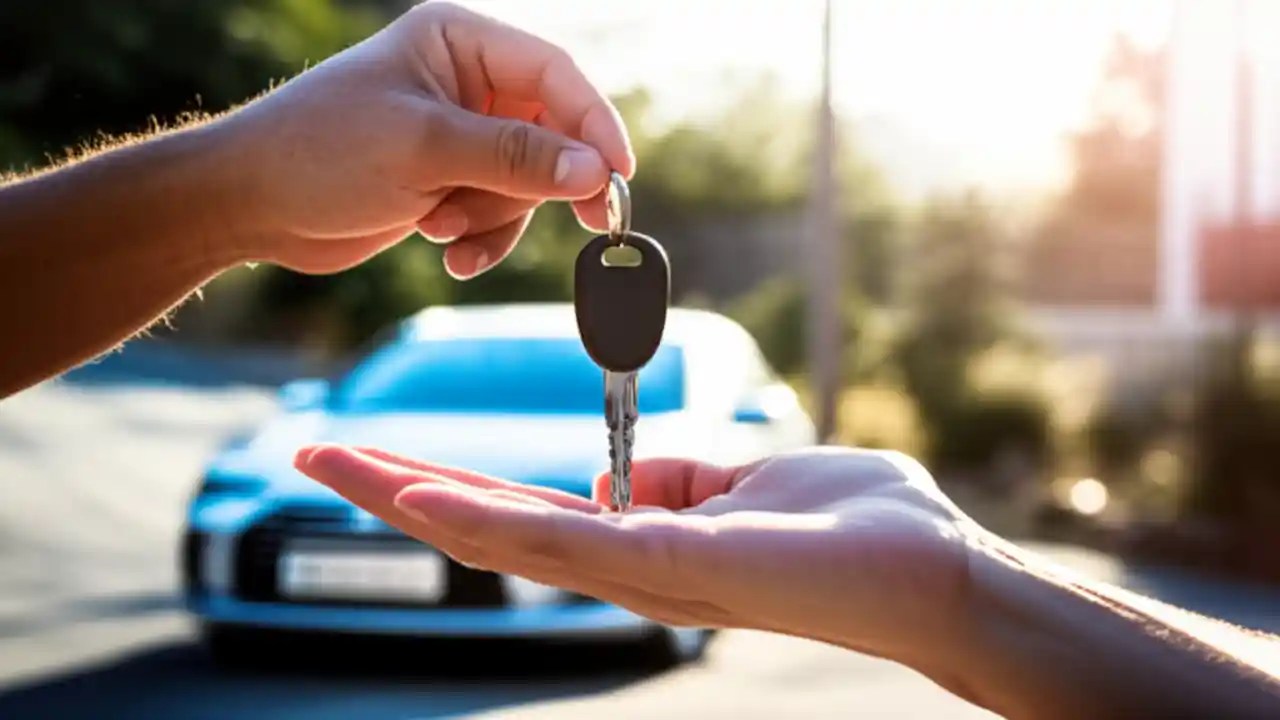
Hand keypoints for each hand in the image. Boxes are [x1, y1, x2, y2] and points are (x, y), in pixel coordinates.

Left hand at [218, 1, 631, 277]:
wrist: (250, 205)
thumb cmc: (321, 152)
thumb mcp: (424, 148)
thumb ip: (515, 157)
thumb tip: (595, 172)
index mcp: (460, 42)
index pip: (555, 74)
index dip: (594, 124)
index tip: (618, 176)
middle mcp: (466, 83)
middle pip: (552, 134)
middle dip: (541, 184)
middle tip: (589, 222)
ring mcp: (459, 135)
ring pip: (527, 184)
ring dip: (493, 216)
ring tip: (441, 225)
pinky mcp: (448, 180)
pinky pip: (498, 213)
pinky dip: (478, 237)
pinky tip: (441, 248)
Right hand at [292, 444, 977, 668]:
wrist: (931, 569)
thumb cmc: (854, 524)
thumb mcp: (746, 479)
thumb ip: (674, 479)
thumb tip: (621, 470)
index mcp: (641, 543)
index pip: (521, 513)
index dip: (445, 486)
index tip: (378, 455)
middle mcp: (626, 569)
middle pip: (491, 528)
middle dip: (399, 491)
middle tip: (313, 454)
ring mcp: (643, 577)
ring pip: (508, 538)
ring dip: (418, 499)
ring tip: (337, 466)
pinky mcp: (673, 571)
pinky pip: (567, 541)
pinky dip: (490, 520)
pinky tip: (427, 498)